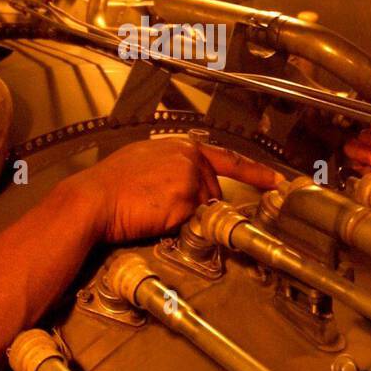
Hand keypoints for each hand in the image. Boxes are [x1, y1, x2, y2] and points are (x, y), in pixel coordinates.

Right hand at [72, 137, 284, 243]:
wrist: (92, 199)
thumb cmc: (109, 186)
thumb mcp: (142, 163)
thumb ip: (171, 168)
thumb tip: (185, 187)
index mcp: (179, 145)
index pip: (227, 158)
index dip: (256, 172)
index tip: (278, 181)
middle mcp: (189, 156)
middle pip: (212, 191)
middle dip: (195, 205)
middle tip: (159, 207)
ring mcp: (190, 176)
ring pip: (203, 208)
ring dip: (183, 215)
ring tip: (148, 208)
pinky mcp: (186, 198)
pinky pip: (191, 221)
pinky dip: (176, 225)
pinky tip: (152, 216)